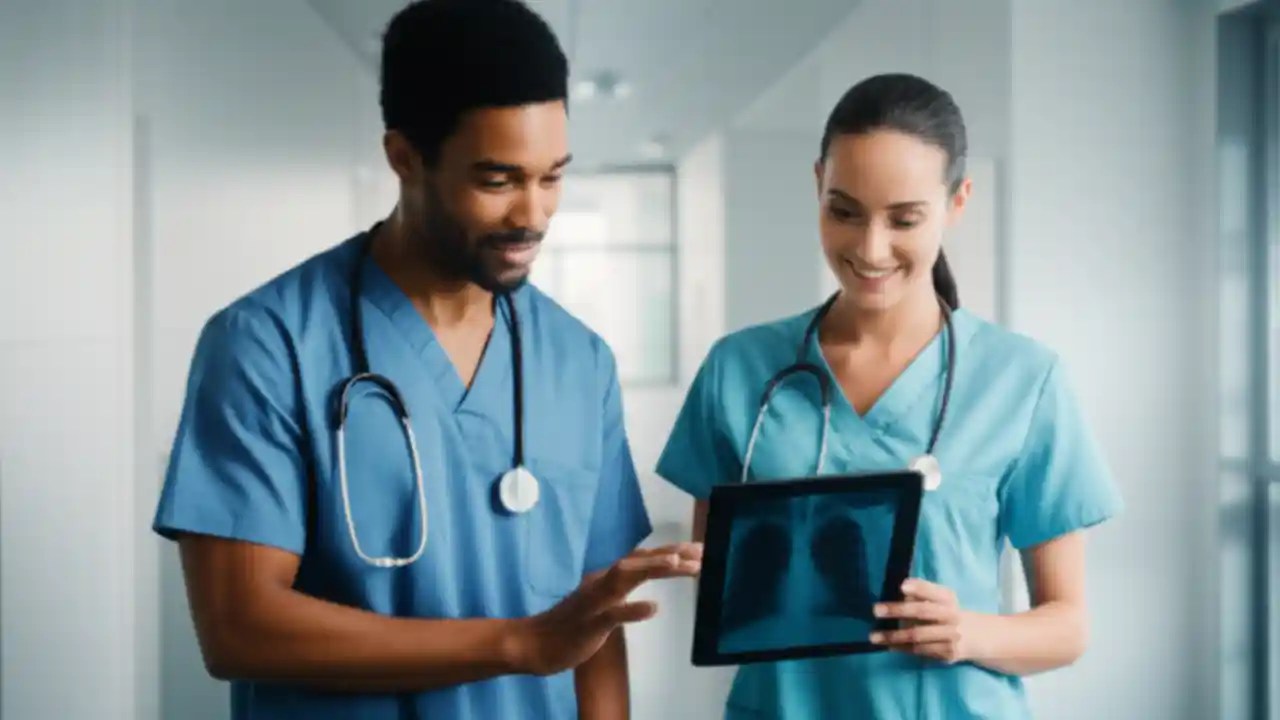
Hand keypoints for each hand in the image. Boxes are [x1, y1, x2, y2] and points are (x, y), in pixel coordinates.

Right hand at [510, 542, 701, 675]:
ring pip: (624, 578)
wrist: (535, 644)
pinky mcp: (588, 624)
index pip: (641, 559)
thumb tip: (646, 572)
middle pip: (637, 562)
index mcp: (606, 578)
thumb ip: (622, 587)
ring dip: (651, 569)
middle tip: (700, 552)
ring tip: (678, 563)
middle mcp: (601, 583)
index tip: (697, 549)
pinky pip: (612, 615)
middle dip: (669, 555)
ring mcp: (594, 602)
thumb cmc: (572, 625)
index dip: (669, 552)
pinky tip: (653, 608)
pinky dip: (632, 609)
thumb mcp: (602, 601)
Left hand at [869, 579, 982, 663]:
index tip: (902, 586)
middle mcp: (951, 615)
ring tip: (874, 636)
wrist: (977, 636)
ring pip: (918, 636)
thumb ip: (924, 592)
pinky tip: (888, 646)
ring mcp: (950, 636)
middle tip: (876, 610)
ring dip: (893, 636)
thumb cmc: (949, 613)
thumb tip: (901, 588)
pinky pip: (920, 651)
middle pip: (923, 612)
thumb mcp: (942, 599)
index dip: (919, 588)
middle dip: (898, 610)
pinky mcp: (947, 653)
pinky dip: (902, 648)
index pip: (934, 591)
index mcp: (948, 599)